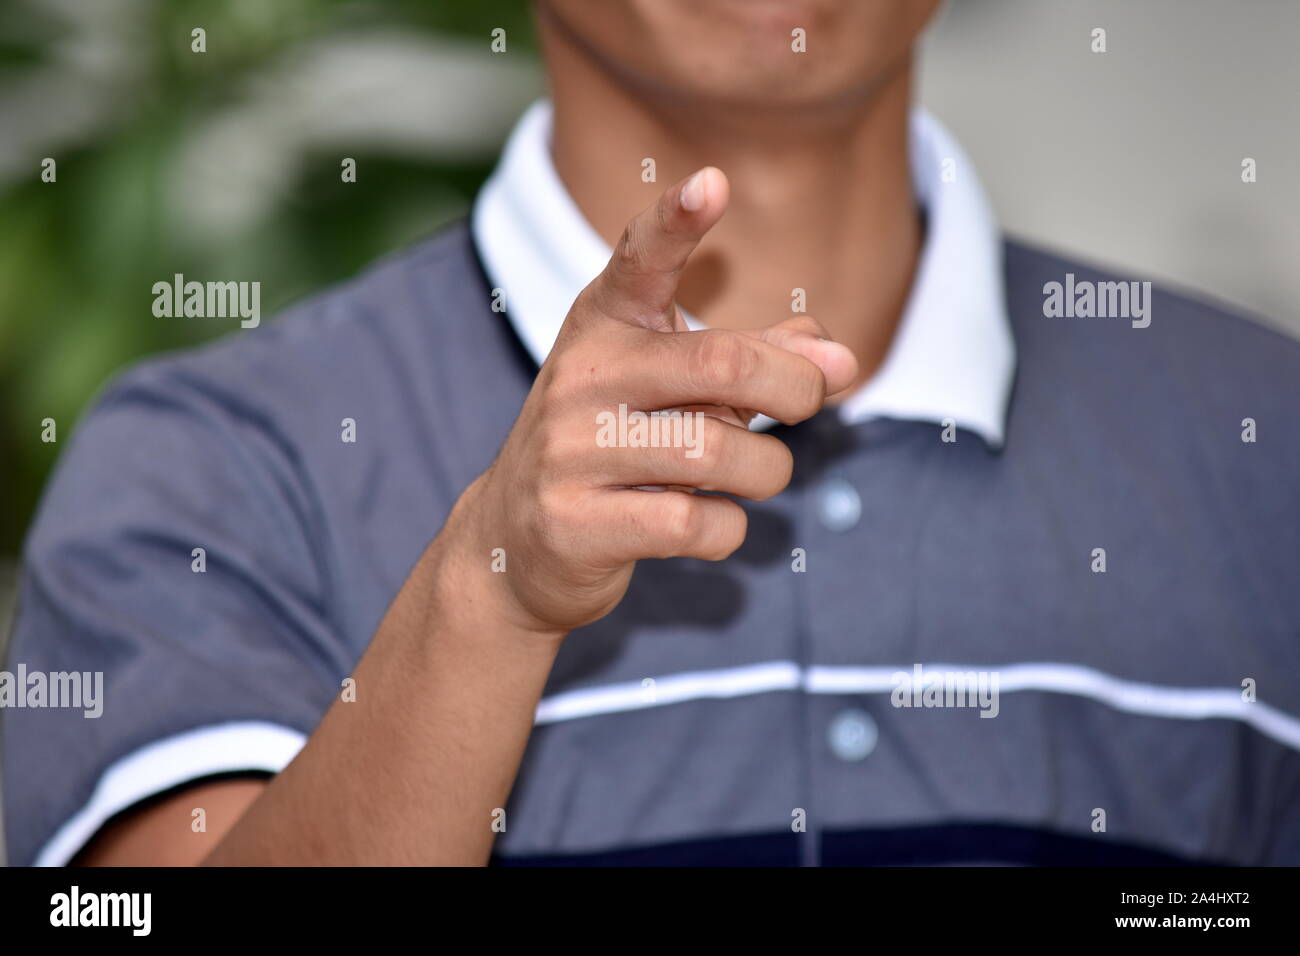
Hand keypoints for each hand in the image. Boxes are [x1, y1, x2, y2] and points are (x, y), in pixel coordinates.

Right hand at [449, 167, 857, 636]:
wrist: (517, 539)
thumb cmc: (617, 445)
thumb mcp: (674, 388)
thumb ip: (756, 360)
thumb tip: (840, 359)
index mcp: (605, 324)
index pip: (640, 260)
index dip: (676, 222)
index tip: (713, 182)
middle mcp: (581, 378)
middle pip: (719, 365)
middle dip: (793, 387)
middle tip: (809, 401)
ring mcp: (570, 452)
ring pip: (715, 452)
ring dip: (766, 469)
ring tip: (757, 473)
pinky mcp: (576, 524)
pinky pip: (695, 523)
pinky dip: (730, 528)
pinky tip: (712, 523)